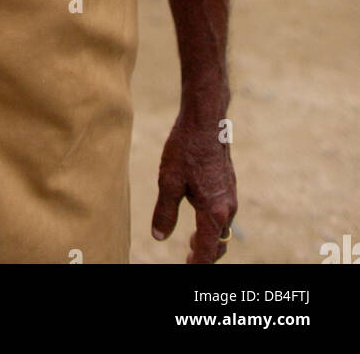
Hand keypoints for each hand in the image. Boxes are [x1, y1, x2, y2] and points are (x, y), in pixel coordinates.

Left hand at [151, 110, 236, 262]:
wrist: (206, 121)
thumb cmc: (185, 149)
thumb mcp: (168, 182)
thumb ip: (165, 213)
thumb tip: (159, 236)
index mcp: (214, 212)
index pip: (206, 250)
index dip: (195, 264)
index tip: (186, 268)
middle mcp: (227, 208)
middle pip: (219, 245)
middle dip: (205, 256)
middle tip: (188, 260)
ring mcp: (231, 196)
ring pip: (222, 229)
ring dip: (210, 240)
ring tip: (191, 244)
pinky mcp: (229, 185)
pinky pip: (224, 214)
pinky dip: (214, 224)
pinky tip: (201, 216)